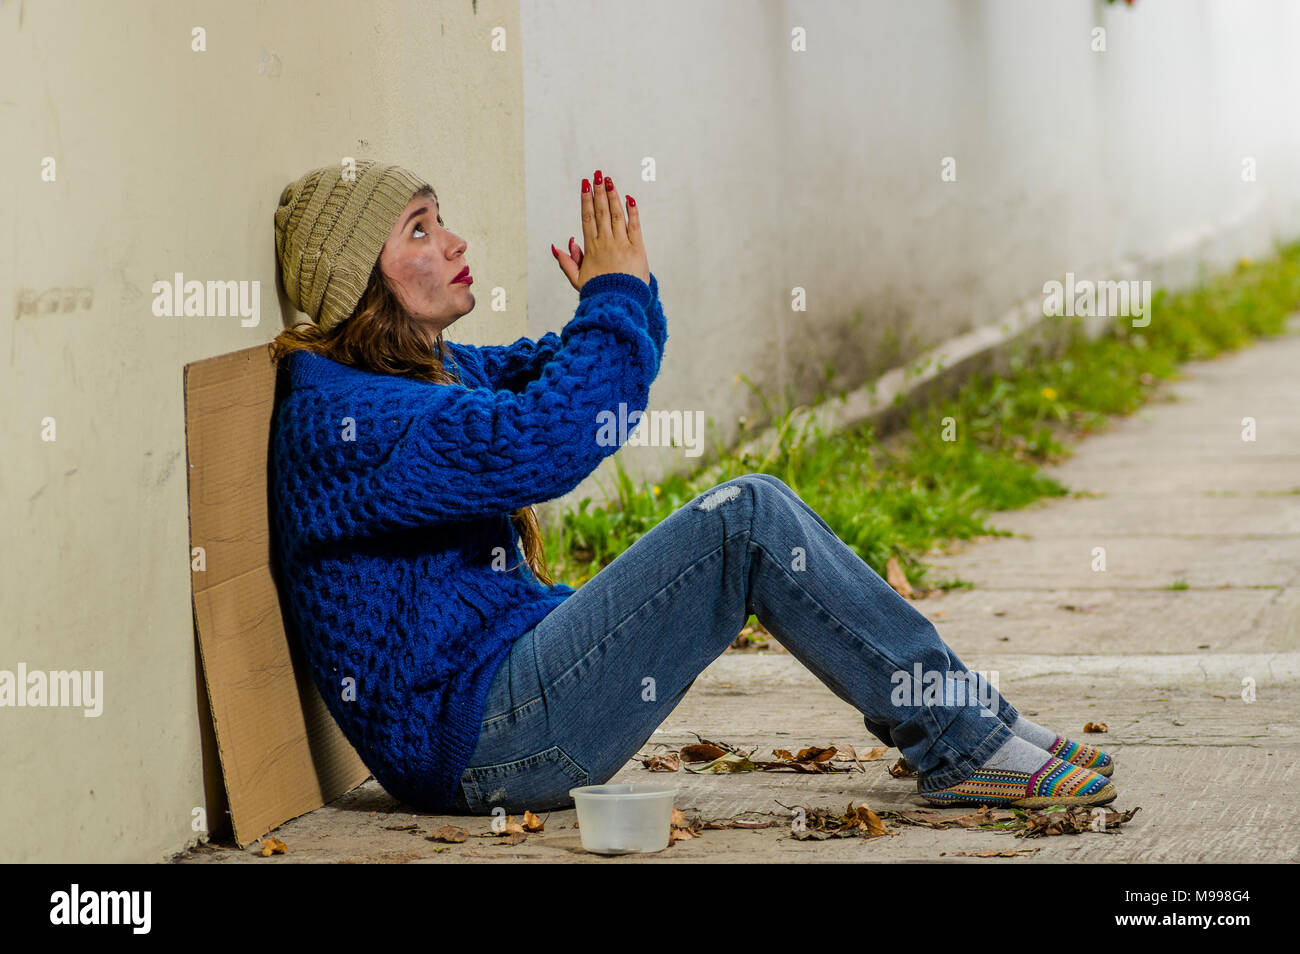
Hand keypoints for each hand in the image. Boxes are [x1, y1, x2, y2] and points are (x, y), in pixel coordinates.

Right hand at [552, 169, 649, 291]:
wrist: (618, 303)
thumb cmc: (598, 292)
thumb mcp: (577, 279)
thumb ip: (567, 262)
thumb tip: (557, 246)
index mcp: (591, 249)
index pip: (588, 219)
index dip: (586, 200)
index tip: (585, 185)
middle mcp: (606, 243)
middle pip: (601, 212)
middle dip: (598, 192)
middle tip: (597, 175)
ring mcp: (622, 244)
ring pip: (616, 215)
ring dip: (613, 196)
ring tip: (609, 181)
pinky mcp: (637, 249)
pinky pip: (635, 226)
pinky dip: (633, 212)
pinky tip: (630, 198)